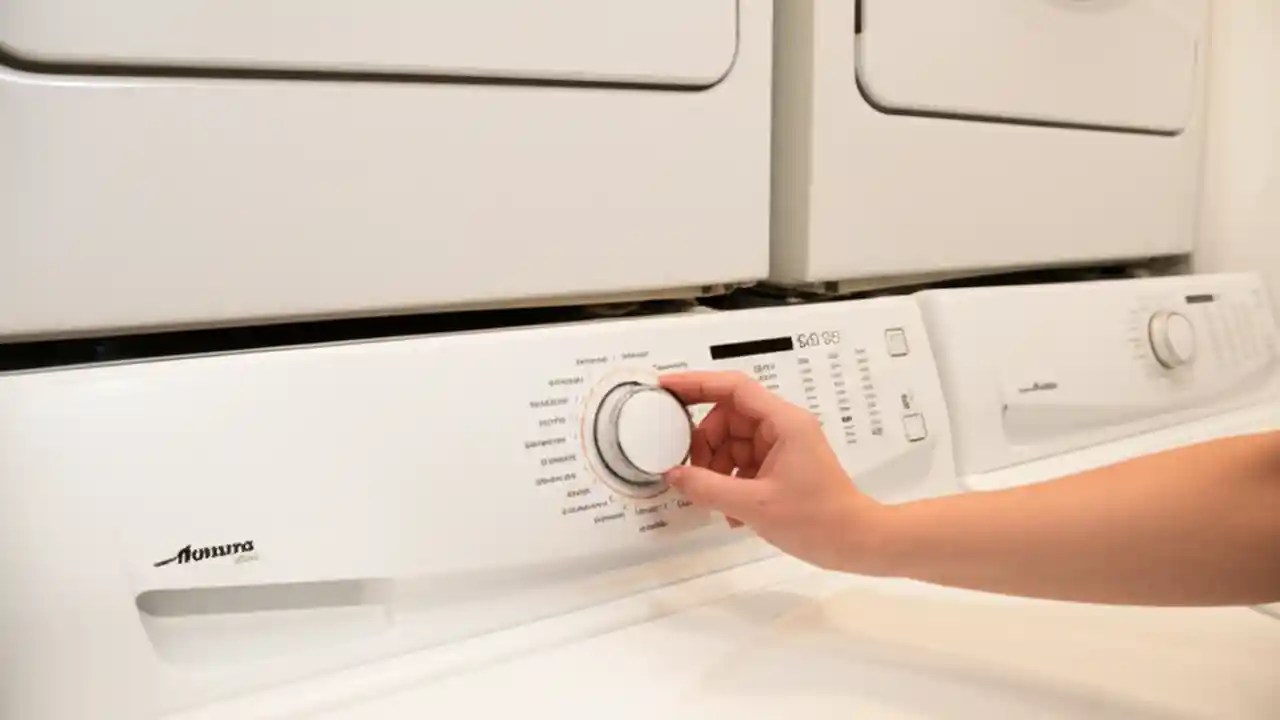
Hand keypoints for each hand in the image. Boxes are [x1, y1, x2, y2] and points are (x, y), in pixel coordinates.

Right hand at [660, 371, 890, 572]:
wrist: (855, 543)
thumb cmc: (817, 520)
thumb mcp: (754, 505)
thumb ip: (707, 488)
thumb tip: (672, 475)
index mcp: (783, 422)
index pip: (733, 387)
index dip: (697, 383)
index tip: (667, 388)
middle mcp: (783, 427)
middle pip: (728, 418)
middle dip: (705, 445)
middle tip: (691, 472)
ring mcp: (782, 446)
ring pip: (732, 443)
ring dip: (717, 470)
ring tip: (716, 501)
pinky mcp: (781, 467)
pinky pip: (743, 464)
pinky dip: (730, 483)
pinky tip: (732, 513)